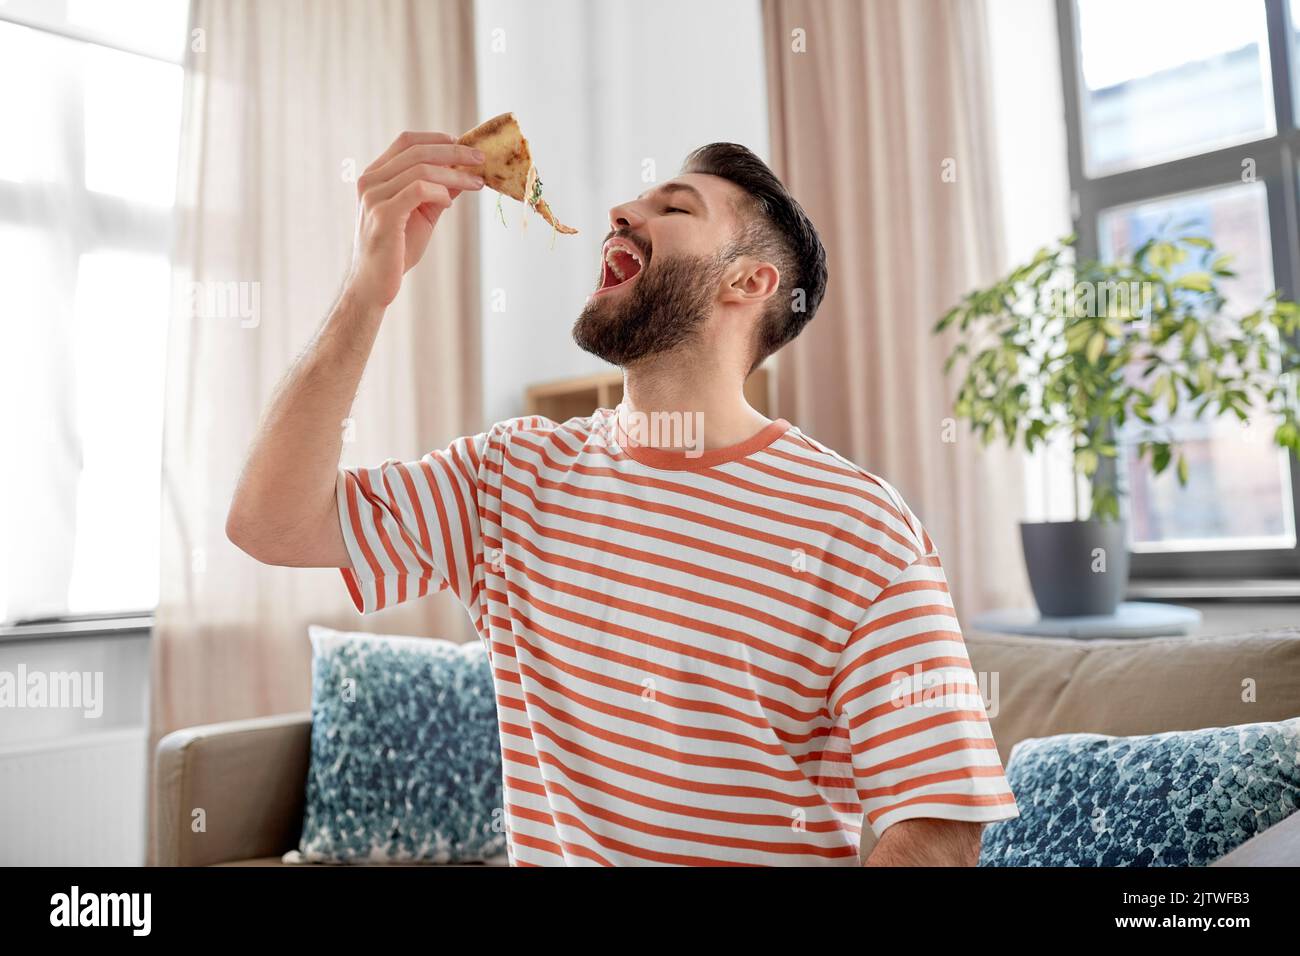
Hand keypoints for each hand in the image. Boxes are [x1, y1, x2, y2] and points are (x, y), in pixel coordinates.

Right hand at [345, 131, 484, 309]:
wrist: (374, 284)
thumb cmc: (397, 250)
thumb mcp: (422, 213)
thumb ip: (438, 190)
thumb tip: (464, 172)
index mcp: (375, 175)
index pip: (407, 142)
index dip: (437, 139)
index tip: (464, 144)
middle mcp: (370, 181)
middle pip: (417, 151)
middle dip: (454, 152)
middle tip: (481, 157)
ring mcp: (374, 197)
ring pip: (421, 169)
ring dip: (455, 175)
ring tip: (476, 183)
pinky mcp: (383, 214)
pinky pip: (418, 190)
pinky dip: (439, 192)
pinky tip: (449, 203)